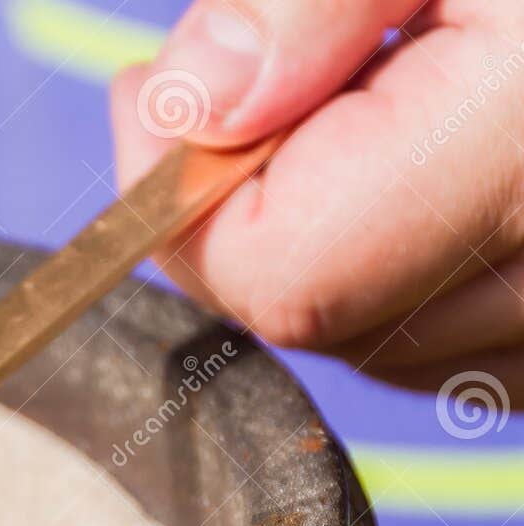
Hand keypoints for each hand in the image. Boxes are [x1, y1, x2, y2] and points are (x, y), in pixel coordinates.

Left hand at [111, 0, 523, 392]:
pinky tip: (443, 156)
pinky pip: (470, 347)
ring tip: (388, 89)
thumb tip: (197, 103)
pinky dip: (415, 270)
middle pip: (327, 316)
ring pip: (388, 341)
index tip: (162, 96)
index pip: (294, 272)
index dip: (189, 197)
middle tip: (270, 72)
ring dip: (334, 236)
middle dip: (253, 205)